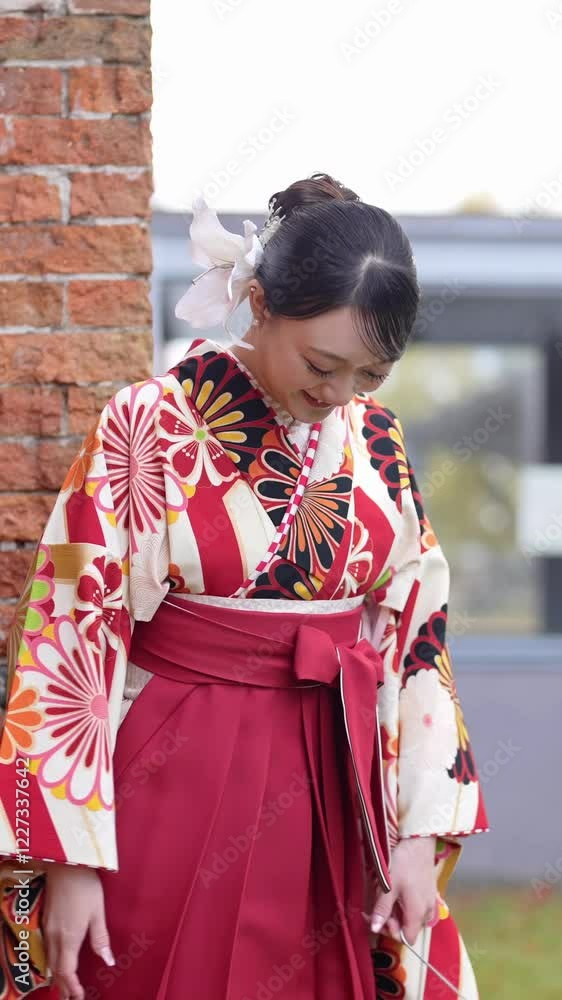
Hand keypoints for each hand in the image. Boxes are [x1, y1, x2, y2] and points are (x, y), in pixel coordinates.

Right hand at [43, 863, 114, 999]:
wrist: (66, 864)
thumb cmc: (85, 886)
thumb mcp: (98, 912)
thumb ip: (100, 938)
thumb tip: (108, 961)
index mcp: (69, 937)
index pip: (67, 971)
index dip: (73, 987)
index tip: (80, 996)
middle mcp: (55, 936)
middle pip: (56, 969)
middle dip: (63, 985)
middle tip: (72, 997)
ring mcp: (48, 928)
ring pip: (50, 960)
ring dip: (57, 975)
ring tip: (64, 986)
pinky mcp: (46, 920)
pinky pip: (46, 949)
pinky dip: (52, 962)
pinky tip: (56, 961)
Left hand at [370, 836, 437, 944]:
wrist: (419, 843)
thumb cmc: (403, 863)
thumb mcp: (388, 886)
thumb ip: (382, 910)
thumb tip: (374, 929)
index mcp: (417, 913)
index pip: (406, 939)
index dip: (391, 933)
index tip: (378, 918)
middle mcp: (427, 912)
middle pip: (408, 929)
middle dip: (390, 922)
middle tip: (376, 908)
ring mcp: (430, 903)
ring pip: (411, 919)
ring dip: (397, 914)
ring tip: (385, 899)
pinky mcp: (429, 894)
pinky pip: (417, 909)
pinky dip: (405, 906)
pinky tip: (396, 894)